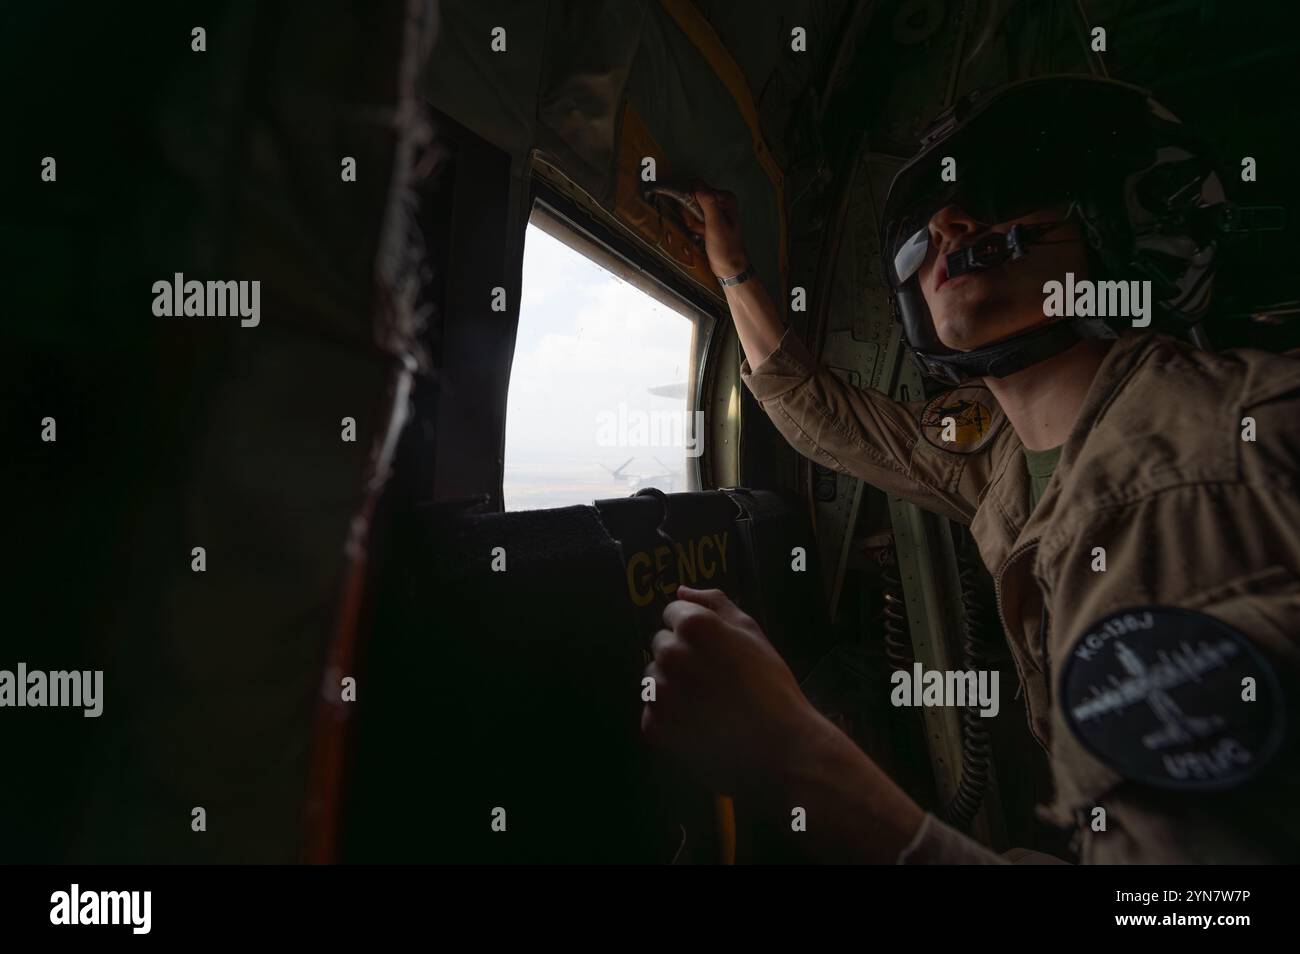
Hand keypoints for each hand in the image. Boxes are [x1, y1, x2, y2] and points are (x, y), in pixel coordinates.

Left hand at [641, 586, 822, 797]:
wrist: (781, 751)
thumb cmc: (772, 688)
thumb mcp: (752, 633)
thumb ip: (715, 603)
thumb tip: (681, 591)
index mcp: (694, 626)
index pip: (672, 614)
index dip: (696, 632)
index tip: (717, 652)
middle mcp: (670, 654)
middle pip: (661, 645)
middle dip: (682, 657)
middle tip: (716, 681)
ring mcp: (659, 692)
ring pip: (654, 678)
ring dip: (672, 687)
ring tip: (708, 705)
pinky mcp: (654, 727)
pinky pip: (653, 713)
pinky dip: (670, 719)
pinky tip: (699, 726)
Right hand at [685, 184, 748, 278]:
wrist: (729, 267)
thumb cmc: (725, 247)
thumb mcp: (716, 224)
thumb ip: (708, 203)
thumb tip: (697, 184)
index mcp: (725, 198)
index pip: (700, 187)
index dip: (690, 198)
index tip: (687, 212)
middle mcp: (721, 202)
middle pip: (695, 198)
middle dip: (690, 212)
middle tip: (696, 226)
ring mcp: (715, 212)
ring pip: (692, 209)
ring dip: (691, 221)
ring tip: (699, 232)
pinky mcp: (709, 221)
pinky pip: (694, 218)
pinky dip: (694, 226)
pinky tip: (699, 234)